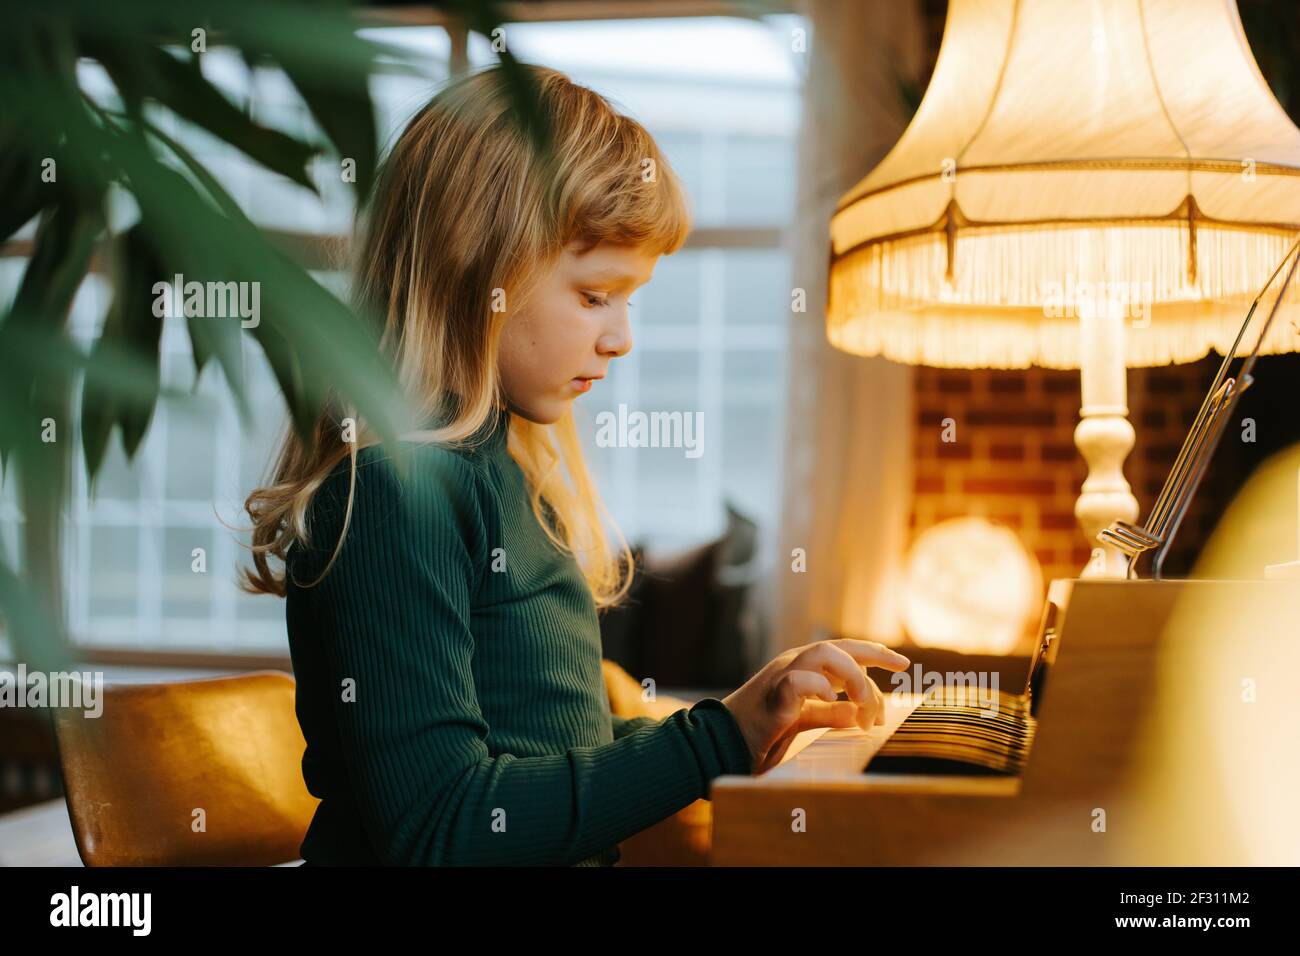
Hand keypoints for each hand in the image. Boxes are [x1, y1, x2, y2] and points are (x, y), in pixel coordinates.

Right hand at [720, 639, 910, 774]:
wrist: (721, 744)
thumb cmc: (760, 734)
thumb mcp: (802, 723)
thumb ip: (827, 716)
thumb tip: (857, 714)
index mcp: (801, 670)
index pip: (844, 654)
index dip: (875, 657)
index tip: (903, 666)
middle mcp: (792, 665)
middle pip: (838, 645)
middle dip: (873, 652)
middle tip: (901, 665)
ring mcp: (780, 676)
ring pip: (822, 654)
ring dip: (851, 675)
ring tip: (862, 704)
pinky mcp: (772, 696)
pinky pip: (799, 680)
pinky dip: (821, 689)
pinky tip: (835, 705)